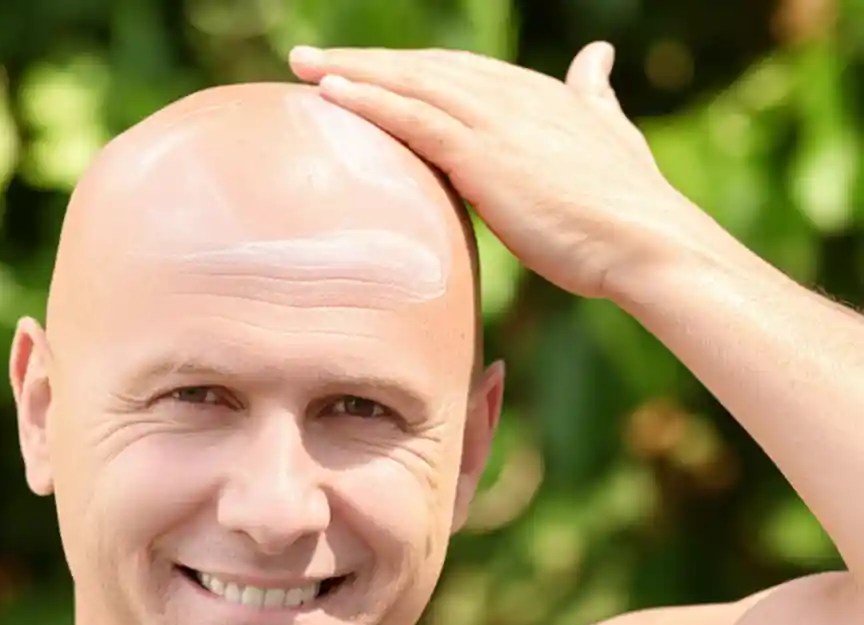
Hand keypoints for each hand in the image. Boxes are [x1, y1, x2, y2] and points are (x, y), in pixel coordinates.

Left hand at [289, 42, 721, 299]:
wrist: (649, 241)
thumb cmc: (630, 204)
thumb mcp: (611, 131)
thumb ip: (593, 93)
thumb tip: (597, 56)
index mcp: (533, 93)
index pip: (452, 73)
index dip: (403, 69)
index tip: (361, 68)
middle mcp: (509, 96)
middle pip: (420, 69)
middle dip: (362, 62)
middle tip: (307, 58)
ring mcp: (495, 122)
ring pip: (408, 84)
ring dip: (350, 71)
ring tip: (301, 66)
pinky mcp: (483, 154)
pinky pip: (413, 118)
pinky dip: (369, 101)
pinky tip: (330, 94)